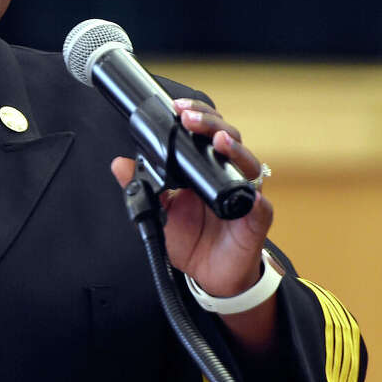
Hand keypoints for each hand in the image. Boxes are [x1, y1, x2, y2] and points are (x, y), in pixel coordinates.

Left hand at [109, 97, 272, 297]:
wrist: (208, 273)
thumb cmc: (190, 239)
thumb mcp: (159, 211)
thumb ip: (141, 186)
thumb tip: (119, 164)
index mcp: (204, 168)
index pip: (204, 133)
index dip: (196, 117)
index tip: (177, 108)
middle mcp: (227, 174)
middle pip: (227, 138)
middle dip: (210, 124)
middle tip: (189, 118)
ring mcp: (244, 194)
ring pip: (247, 163)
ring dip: (234, 150)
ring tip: (220, 142)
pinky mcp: (256, 219)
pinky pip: (261, 206)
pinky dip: (256, 199)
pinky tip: (250, 194)